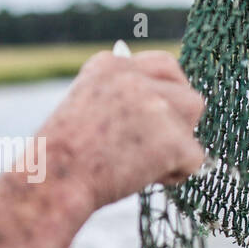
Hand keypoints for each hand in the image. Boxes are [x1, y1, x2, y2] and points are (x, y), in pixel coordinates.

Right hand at [36, 48, 205, 212]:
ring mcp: (155, 105)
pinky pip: (195, 157)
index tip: (162, 115)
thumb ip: (120, 101)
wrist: (53, 182)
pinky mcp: (171, 138)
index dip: (168, 91)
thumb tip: (161, 110)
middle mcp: (134, 77)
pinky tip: (145, 180)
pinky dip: (176, 174)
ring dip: (179, 141)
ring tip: (146, 164)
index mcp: (109, 66)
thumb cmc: (61, 158)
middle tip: (160, 145)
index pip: (162, 65)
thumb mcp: (85, 111)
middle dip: (180, 117)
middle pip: (185, 89)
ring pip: (193, 114)